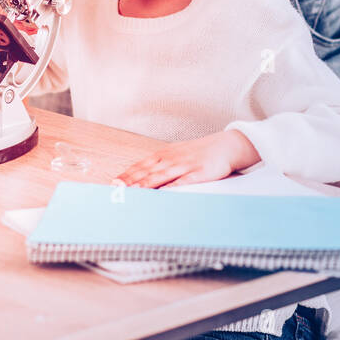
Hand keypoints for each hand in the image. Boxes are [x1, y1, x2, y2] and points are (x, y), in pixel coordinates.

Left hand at [116, 130, 258, 188]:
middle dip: (130, 182)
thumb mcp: (177, 155)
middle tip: (115, 190)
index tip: (112, 184)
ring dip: (144, 185)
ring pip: (160, 177)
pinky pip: (183, 182)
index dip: (126, 175)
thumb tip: (142, 179)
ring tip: (131, 193)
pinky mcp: (199, 173)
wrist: (226, 146)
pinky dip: (171, 188)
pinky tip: (162, 194)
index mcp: (165, 155)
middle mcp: (171, 159)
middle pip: (146, 172)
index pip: (140, 166)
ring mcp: (185, 166)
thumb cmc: (199, 153)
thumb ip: (161, 166)